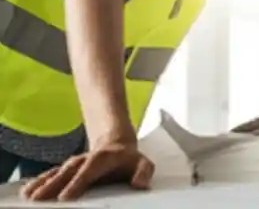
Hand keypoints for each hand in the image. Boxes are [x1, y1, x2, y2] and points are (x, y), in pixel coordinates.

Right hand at [21, 140, 153, 201]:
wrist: (117, 147)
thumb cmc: (129, 160)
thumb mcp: (143, 163)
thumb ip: (144, 172)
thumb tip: (139, 184)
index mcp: (103, 158)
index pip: (88, 171)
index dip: (77, 183)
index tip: (65, 197)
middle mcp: (84, 160)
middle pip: (67, 172)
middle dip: (53, 185)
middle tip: (39, 199)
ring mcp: (73, 164)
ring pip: (56, 173)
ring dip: (42, 184)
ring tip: (29, 196)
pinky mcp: (66, 170)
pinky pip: (51, 176)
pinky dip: (39, 183)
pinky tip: (27, 192)